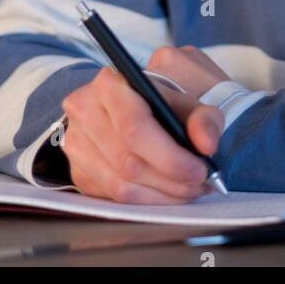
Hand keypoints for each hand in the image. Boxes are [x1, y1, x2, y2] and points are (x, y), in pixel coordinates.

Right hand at [60, 45, 231, 204]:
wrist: (147, 97)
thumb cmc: (171, 95)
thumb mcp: (193, 94)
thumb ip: (204, 117)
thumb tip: (207, 144)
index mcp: (111, 83)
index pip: (135, 127)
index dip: (169, 156)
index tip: (199, 170)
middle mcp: (85, 110)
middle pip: (128, 161)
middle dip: (171, 180)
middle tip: (201, 183)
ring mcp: (77, 142)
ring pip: (121, 185)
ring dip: (162, 195)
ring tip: (191, 188)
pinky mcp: (79, 169)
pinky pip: (113, 197)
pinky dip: (148, 200)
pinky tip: (170, 192)